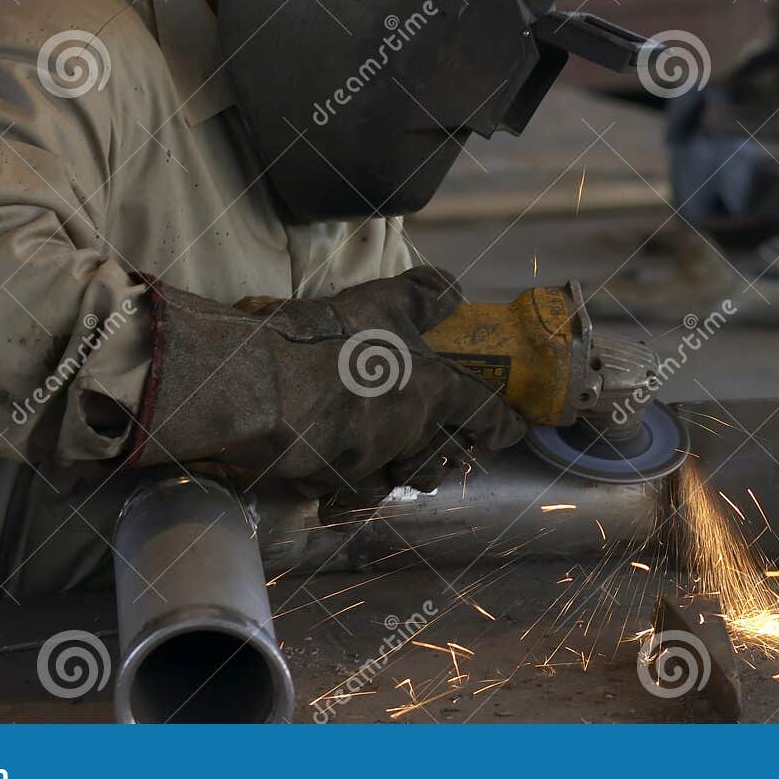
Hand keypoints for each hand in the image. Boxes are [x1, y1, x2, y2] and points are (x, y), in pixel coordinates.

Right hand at [134, 267, 526, 494]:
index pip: (482, 411)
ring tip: (385, 451)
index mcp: (431, 392)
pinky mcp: (328, 481)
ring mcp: (369, 463)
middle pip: (437, 454)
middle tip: (433, 442)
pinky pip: (351, 487)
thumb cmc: (330, 342)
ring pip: (395, 474)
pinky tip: (335, 460)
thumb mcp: (384, 302)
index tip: (514, 430)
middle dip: (438, 453)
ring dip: (397, 467)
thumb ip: (425, 295)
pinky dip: (349, 477)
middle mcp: (408, 435)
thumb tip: (455, 290)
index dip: (502, 423)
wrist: (263, 388)